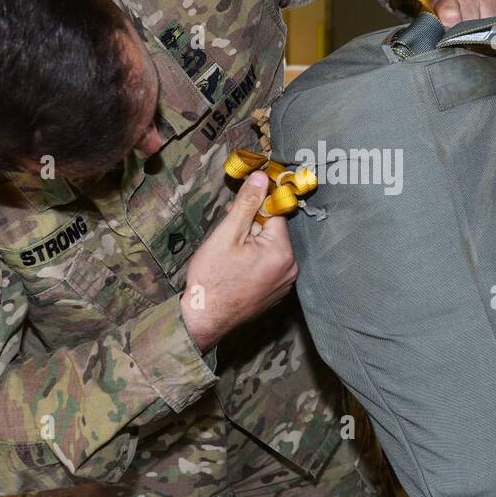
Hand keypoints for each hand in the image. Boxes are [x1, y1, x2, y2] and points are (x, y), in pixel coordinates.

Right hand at [180, 171, 297, 351]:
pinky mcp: (276, 294)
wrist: (204, 320)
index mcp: (282, 252)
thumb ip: (247, 203)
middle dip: (251, 229)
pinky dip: (254, 263)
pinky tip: (235, 271)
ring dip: (252, 246)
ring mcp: (284, 284)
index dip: (253, 209)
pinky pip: (268, 268)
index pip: (275, 214)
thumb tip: (262, 176)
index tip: (235, 214)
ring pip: (270, 250)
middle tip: (227, 238)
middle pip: (273, 232)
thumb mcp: (227, 234)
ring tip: (229, 257)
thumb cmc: (212, 278)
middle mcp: (290, 269)